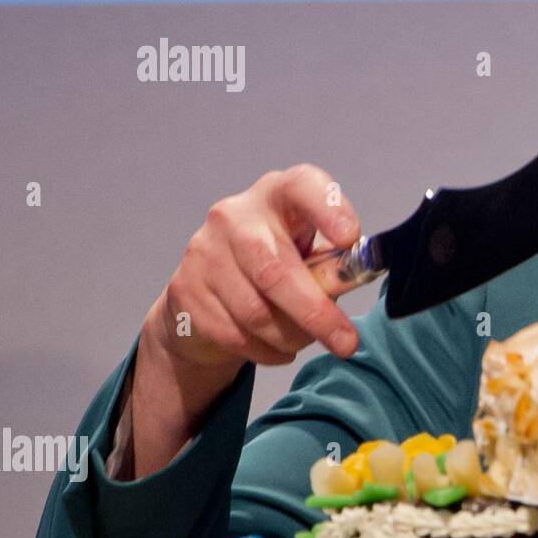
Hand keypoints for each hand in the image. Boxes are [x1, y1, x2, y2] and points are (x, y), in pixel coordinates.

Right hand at [145, 164, 361, 370]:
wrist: (209, 290)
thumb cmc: (278, 265)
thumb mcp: (308, 254)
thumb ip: (329, 265)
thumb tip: (352, 280)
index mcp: (277, 195)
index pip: (302, 186)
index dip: (328, 209)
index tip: (349, 239)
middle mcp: (235, 216)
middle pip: (276, 270)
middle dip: (316, 314)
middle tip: (347, 343)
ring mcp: (204, 251)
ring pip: (256, 312)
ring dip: (290, 338)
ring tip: (305, 340)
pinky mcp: (185, 289)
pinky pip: (234, 335)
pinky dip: (266, 351)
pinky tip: (277, 348)